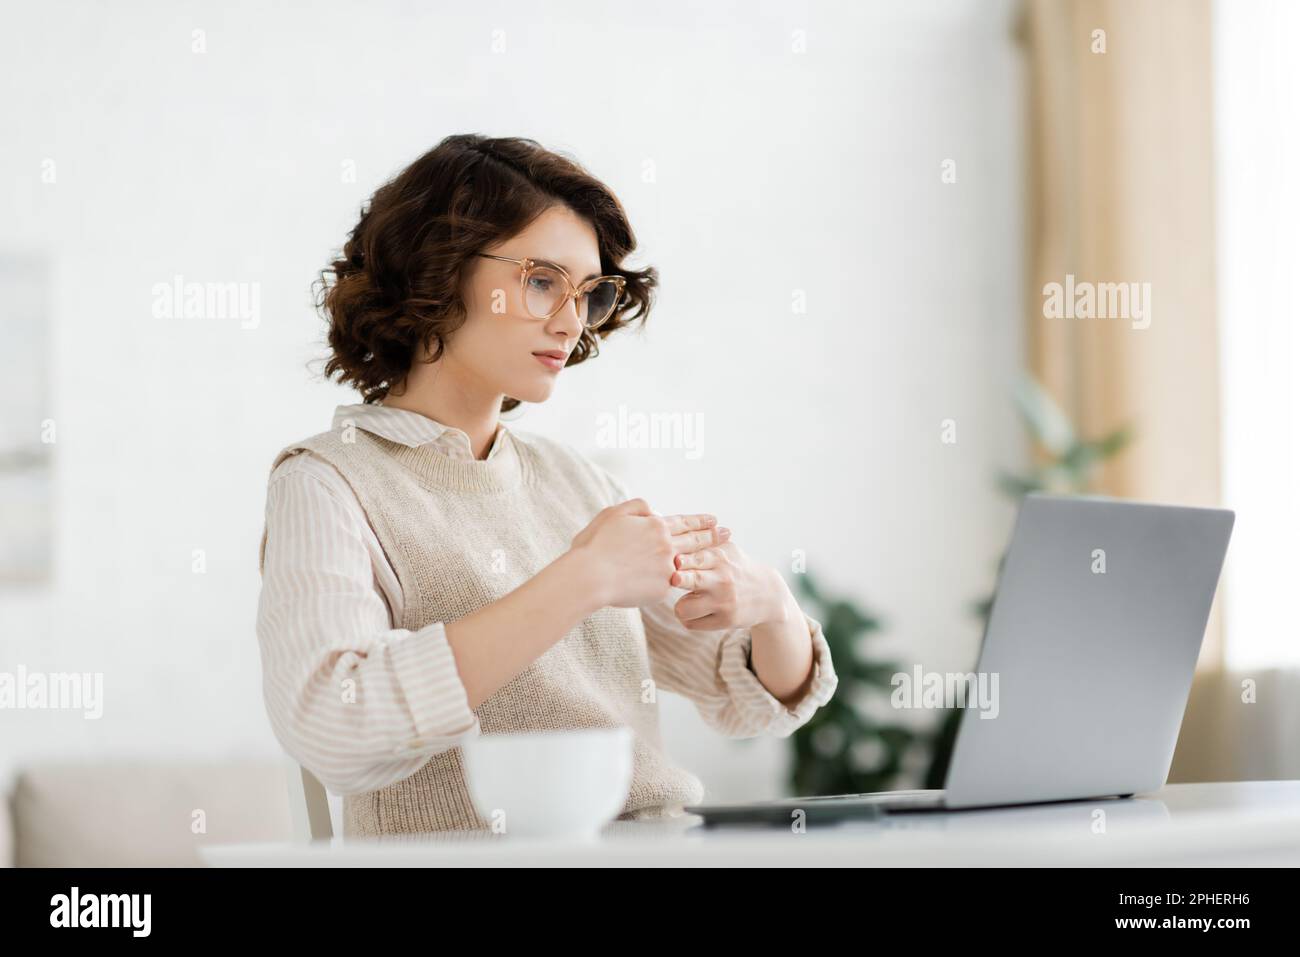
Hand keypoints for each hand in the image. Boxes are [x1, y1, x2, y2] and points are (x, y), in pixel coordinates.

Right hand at [569, 499, 718, 608]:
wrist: (590, 576)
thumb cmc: (596, 544)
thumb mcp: (614, 514)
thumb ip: (638, 508)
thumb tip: (654, 510)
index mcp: (656, 526)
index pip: (685, 522)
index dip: (700, 520)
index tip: (714, 519)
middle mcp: (666, 547)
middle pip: (695, 541)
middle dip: (713, 536)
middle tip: (728, 533)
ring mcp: (666, 570)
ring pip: (689, 564)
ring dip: (705, 559)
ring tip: (718, 557)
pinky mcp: (660, 591)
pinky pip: (671, 584)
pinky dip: (679, 581)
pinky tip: (689, 582)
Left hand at [669, 530, 793, 630]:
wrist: (767, 594)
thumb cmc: (736, 567)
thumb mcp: (725, 549)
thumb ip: (701, 541)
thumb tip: (668, 522)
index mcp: (720, 558)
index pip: (698, 557)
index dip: (683, 559)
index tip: (675, 560)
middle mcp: (722, 580)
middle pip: (694, 580)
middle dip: (679, 578)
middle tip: (673, 578)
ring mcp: (723, 602)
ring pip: (685, 608)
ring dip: (680, 605)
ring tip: (686, 601)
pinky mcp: (724, 621)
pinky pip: (692, 623)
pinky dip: (688, 618)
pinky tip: (694, 612)